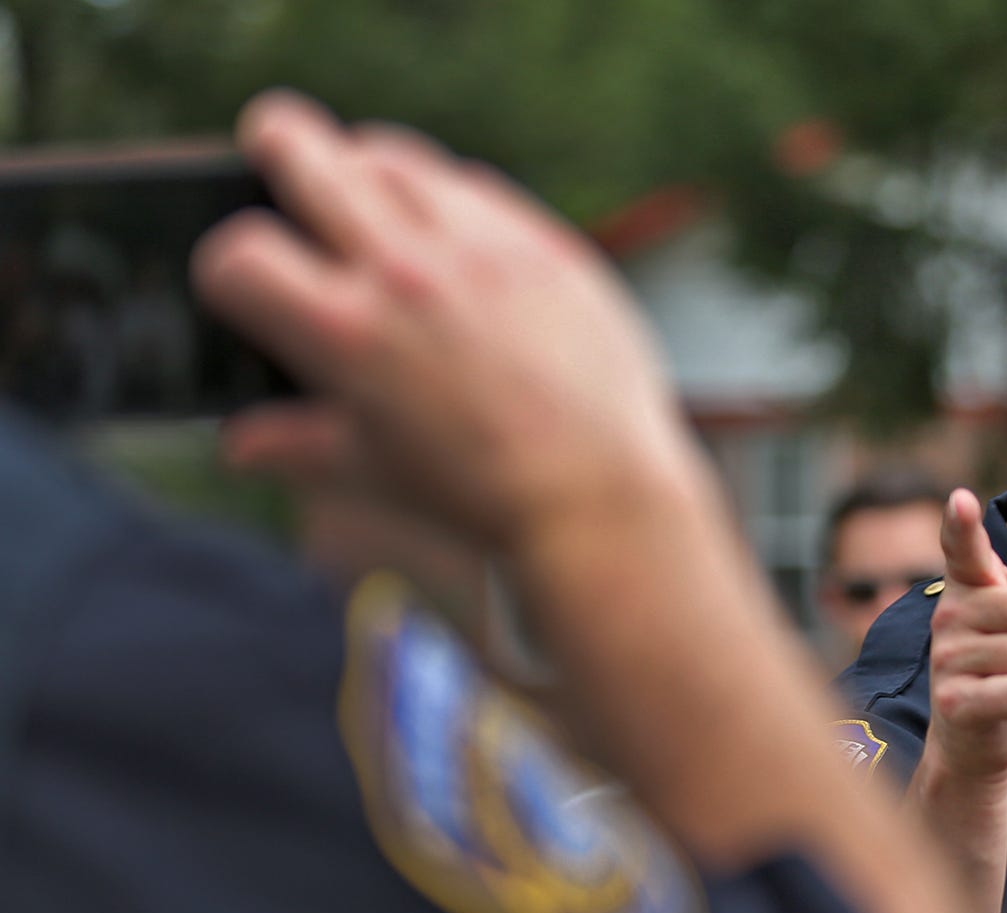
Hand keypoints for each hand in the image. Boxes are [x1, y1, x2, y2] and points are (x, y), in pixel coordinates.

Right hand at [196, 91, 711, 548]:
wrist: (603, 499)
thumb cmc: (484, 497)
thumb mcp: (376, 473)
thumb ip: (297, 447)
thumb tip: (241, 444)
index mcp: (346, 332)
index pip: (239, 255)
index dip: (226, 268)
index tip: (243, 277)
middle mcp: (406, 273)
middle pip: (304, 155)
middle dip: (275, 148)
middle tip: (270, 142)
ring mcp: (479, 249)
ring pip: (391, 156)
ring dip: (363, 164)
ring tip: (359, 181)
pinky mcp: (543, 246)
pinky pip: (473, 186)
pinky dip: (444, 196)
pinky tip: (444, 222)